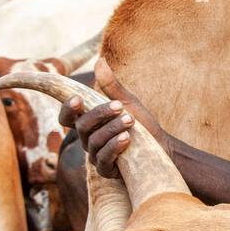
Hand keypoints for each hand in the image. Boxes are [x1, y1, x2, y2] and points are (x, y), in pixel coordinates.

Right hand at [58, 58, 166, 178]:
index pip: (67, 118)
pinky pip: (103, 158)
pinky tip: (127, 139)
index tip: (77, 99)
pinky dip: (115, 146)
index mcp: (89, 123)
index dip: (67, 109)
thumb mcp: (127, 102)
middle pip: (81, 126)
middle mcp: (88, 140)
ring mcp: (96, 155)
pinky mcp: (107, 170)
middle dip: (100, 114)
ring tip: (131, 120)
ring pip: (93, 141)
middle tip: (119, 107)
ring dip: (112, 129)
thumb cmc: (142, 125)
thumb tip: (100, 60)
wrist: (162, 148)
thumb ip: (111, 86)